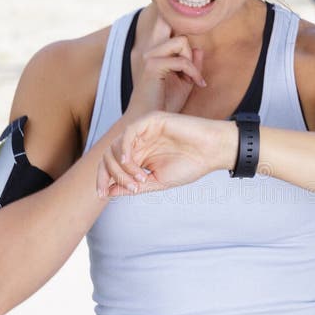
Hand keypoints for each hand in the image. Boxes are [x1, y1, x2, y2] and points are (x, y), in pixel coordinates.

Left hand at [96, 112, 237, 198]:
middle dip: (112, 175)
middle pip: (108, 156)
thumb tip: (108, 192)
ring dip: (122, 166)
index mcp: (139, 156)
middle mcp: (138, 142)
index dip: (103, 179)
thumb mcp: (158, 182)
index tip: (102, 195)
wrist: (212, 152)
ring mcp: (144, 131)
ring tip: (139, 178)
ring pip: (116, 145)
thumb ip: (133, 186)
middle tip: (131, 187)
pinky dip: (125, 147)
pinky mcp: (152, 120)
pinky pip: (129, 132)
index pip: (111, 165)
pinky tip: (129, 161)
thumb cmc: (191, 165)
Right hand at [126, 11, 205, 118]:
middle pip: (181, 36)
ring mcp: (150, 57)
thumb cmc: (165, 105)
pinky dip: (193, 72)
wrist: (150, 122)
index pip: (168, 29)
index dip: (179, 30)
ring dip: (192, 62)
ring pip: (182, 41)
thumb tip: (198, 48)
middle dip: (191, 55)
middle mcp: (151, 52)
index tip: (190, 58)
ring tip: (192, 80)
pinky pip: (182, 61)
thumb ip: (192, 65)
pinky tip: (197, 84)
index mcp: (156, 54)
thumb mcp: (185, 82)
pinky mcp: (152, 66)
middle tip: (193, 76)